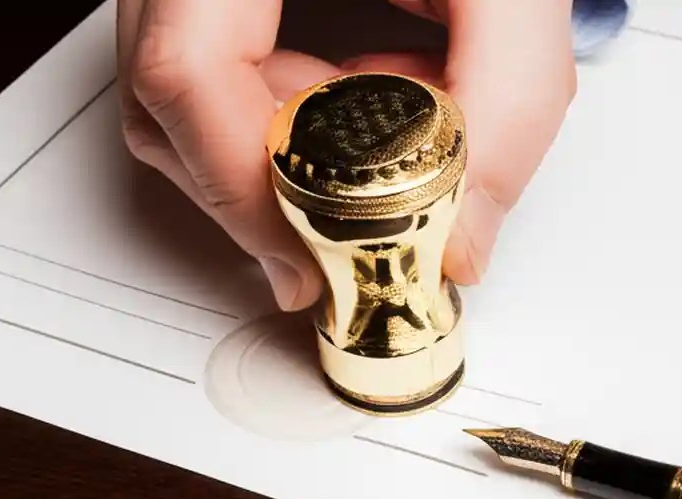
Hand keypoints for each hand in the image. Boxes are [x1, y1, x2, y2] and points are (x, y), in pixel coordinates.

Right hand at [116, 0, 577, 310]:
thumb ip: (510, 97)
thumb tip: (462, 237)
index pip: (184, 70)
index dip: (253, 186)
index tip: (330, 251)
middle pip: (171, 110)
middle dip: (292, 178)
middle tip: (389, 206)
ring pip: (195, 106)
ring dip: (312, 141)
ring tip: (412, 102)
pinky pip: (232, 74)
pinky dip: (320, 101)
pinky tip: (394, 63)